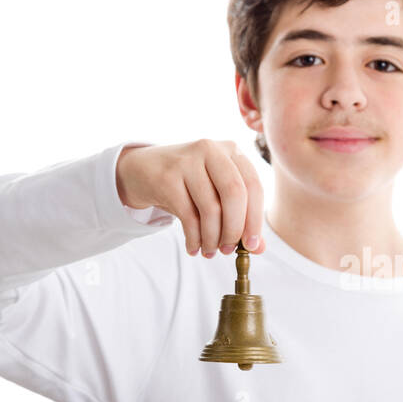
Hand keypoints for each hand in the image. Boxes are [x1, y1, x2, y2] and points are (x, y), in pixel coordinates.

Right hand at [117, 140, 265, 257]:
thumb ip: (240, 217)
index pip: (253, 185)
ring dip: (212, 238)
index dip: (255, 219)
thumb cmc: (189, 183)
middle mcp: (211, 150)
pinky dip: (194, 238)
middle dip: (234, 229)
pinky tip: (194, 247)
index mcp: (232, 150)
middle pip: (234, 194)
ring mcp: (187, 161)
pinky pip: (188, 216)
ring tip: (210, 251)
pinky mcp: (167, 177)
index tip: (252, 246)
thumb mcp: (216, 192)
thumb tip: (258, 248)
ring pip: (211, 208)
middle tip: (229, 250)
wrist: (143, 169)